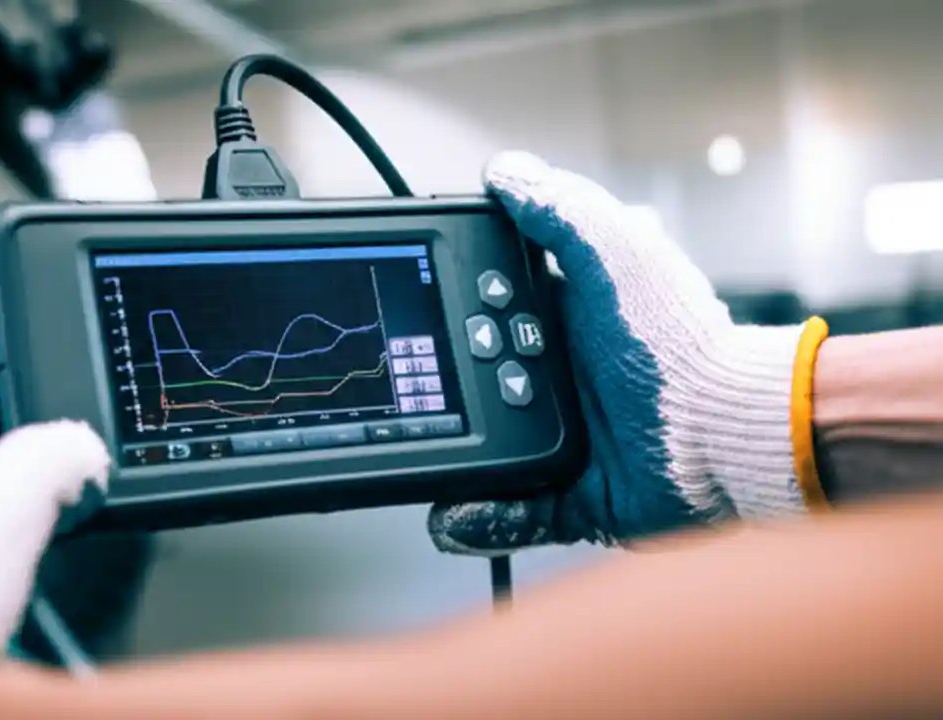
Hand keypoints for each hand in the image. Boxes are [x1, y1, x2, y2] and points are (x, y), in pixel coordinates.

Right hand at [430, 152, 813, 554]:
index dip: (448, 305)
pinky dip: (479, 516)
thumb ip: (560, 210)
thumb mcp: (618, 252)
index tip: (416, 310)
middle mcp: (559, 377)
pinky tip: (456, 513)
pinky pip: (511, 508)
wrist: (723, 436)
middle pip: (472, 378)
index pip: (486, 306)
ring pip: (482, 445)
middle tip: (419, 390)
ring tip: (419, 455)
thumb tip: (504, 171)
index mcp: (563, 317)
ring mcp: (562, 437)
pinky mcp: (570, 493)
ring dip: (449, 455)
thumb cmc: (677, 342)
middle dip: (441, 385)